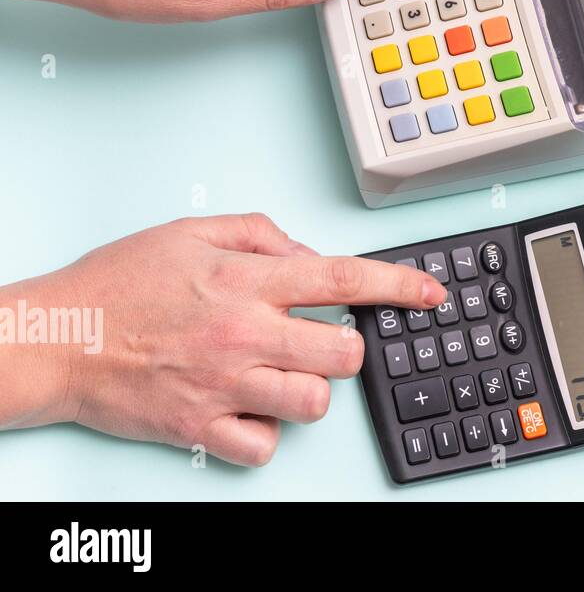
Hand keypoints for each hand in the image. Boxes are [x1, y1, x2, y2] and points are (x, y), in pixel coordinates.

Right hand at [0, 213, 446, 465]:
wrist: (55, 339)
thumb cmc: (118, 284)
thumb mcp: (190, 232)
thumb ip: (260, 235)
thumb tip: (308, 253)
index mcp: (245, 282)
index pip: (344, 279)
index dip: (400, 286)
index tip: (432, 293)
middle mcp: (243, 335)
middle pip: (343, 352)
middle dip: (349, 347)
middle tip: (326, 340)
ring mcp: (224, 386)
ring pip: (314, 403)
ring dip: (312, 390)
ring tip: (285, 374)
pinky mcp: (199, 428)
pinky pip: (265, 447)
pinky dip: (267, 433)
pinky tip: (252, 409)